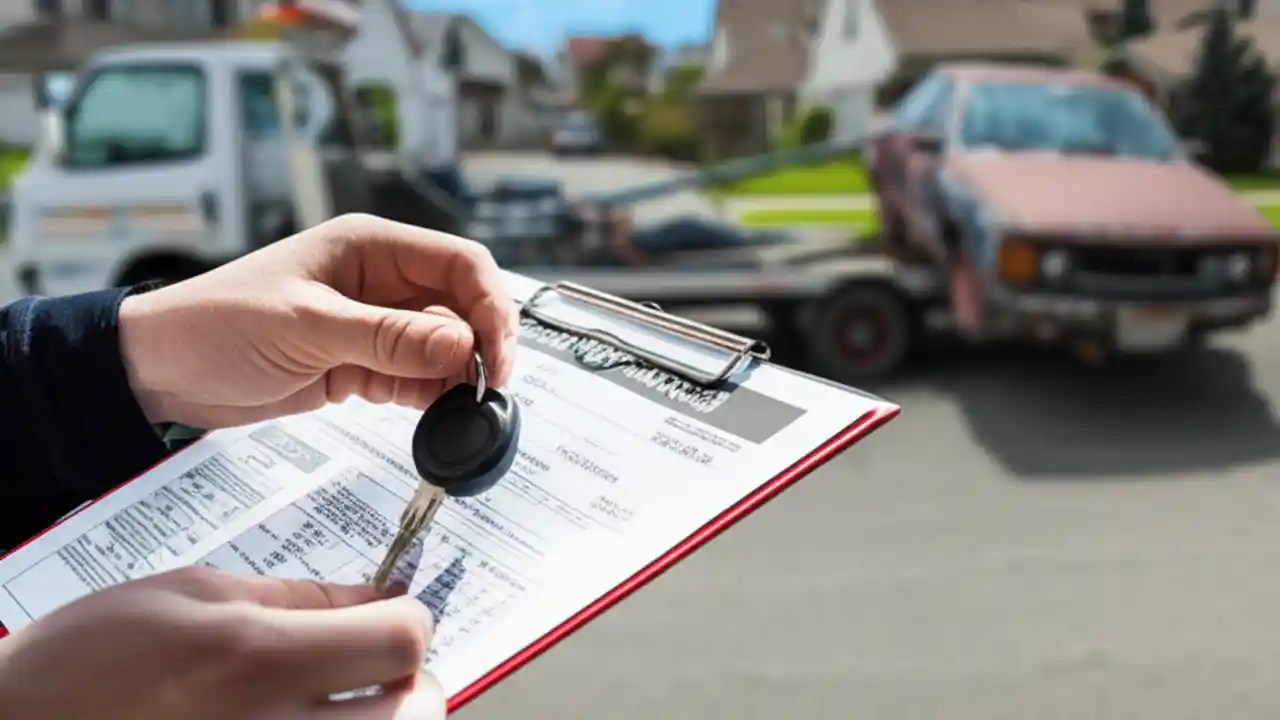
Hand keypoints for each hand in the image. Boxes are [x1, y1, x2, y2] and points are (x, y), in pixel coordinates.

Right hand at [0, 567, 443, 719]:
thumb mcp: (189, 594)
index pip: (401, 640)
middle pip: (418, 713)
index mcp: (256, 659)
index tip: (391, 613)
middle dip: (409, 683)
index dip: (408, 618)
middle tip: (375, 669)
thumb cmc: (84, 666)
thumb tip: (375, 595)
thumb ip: (296, 596)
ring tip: (343, 704)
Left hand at [118, 213, 518, 428]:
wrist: (161, 371)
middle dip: (482, 346)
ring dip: (459, 377)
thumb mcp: (308, 327)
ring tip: (464, 411)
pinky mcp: (362, 364)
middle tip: (487, 391)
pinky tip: (437, 417)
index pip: (460, 264)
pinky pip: (416, 378)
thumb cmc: (217, 325)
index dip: (490, 308)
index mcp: (371, 248)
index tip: (496, 358)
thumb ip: (389, 337)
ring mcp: (373, 325)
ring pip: (444, 347)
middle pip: (461, 306)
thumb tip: (463, 348)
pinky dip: (431, 398)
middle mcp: (381, 282)